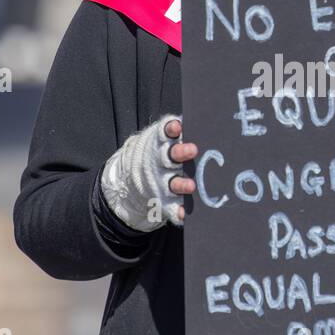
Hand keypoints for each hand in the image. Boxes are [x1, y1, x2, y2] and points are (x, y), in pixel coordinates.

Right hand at [100, 114, 197, 229]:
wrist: (139, 173)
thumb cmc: (164, 151)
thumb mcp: (163, 138)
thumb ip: (175, 131)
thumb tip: (195, 120)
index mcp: (163, 143)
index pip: (167, 132)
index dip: (172, 128)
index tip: (177, 126)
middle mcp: (162, 162)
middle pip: (172, 156)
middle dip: (181, 153)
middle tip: (193, 150)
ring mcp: (162, 180)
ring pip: (172, 182)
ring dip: (181, 184)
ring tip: (191, 186)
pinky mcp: (163, 198)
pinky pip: (169, 206)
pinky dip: (176, 211)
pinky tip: (182, 214)